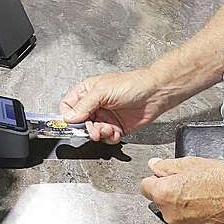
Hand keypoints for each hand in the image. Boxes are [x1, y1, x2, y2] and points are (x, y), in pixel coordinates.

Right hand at [58, 69, 173, 142]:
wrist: (154, 94)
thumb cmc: (131, 84)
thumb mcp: (102, 91)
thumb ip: (84, 105)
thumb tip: (69, 117)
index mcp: (88, 92)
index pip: (68, 106)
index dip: (68, 116)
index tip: (72, 124)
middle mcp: (95, 105)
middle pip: (80, 122)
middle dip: (86, 128)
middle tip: (93, 130)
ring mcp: (105, 116)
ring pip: (93, 132)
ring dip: (100, 133)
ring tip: (108, 129)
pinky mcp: (116, 127)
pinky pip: (107, 138)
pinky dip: (110, 138)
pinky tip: (116, 132)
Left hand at [141, 157, 223, 223]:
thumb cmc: (222, 179)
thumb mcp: (191, 163)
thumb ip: (166, 166)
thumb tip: (154, 165)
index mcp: (165, 194)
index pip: (145, 187)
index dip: (155, 178)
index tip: (164, 176)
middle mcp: (170, 214)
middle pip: (160, 201)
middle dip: (168, 191)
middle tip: (188, 182)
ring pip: (174, 212)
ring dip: (181, 204)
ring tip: (201, 193)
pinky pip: (188, 221)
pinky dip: (194, 214)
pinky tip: (208, 204)